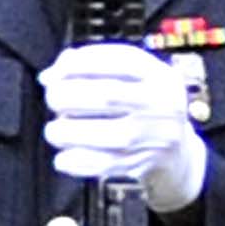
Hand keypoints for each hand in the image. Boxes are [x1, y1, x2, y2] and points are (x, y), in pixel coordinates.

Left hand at [40, 42, 210, 206]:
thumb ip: (94, 67)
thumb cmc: (142, 107)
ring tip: (55, 130)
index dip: (81, 63)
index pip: (120, 61)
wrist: (175, 152)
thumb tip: (49, 75)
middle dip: (68, 96)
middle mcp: (161, 105)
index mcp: (160, 76)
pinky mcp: (141, 163)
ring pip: (103, 134)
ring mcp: (153, 137)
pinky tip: (64, 156)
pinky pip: (101, 164)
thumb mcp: (133, 79)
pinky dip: (75, 161)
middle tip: (53, 100)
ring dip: (67, 132)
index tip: (58, 71)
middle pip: (107, 95)